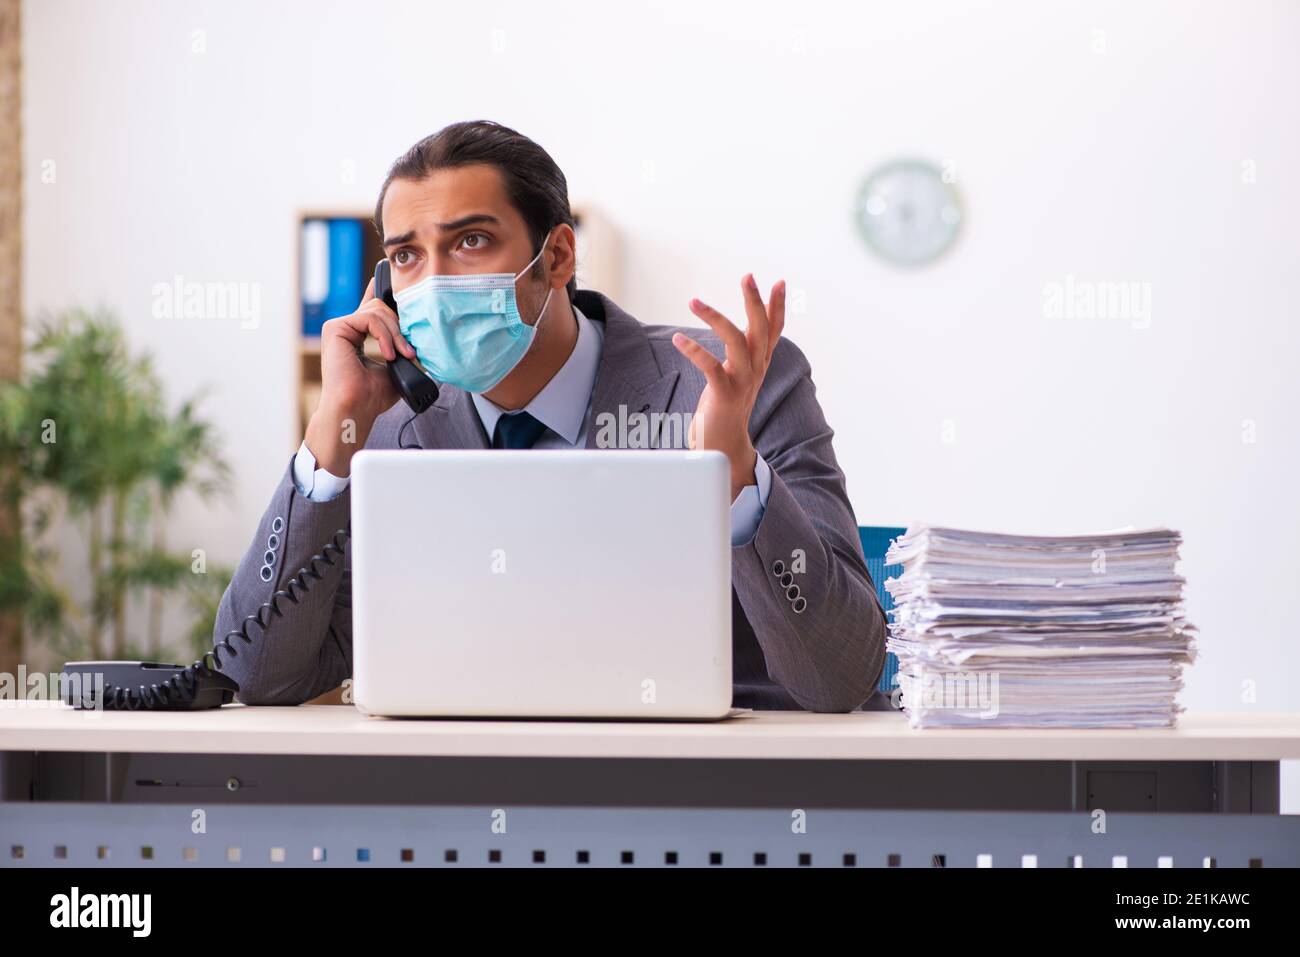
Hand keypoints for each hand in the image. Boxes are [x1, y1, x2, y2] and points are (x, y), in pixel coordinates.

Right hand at [305, 277, 417, 475]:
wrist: (356, 409)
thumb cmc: (372, 396)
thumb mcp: (395, 366)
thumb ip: (401, 347)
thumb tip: (420, 338)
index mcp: (358, 335)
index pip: (373, 306)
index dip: (385, 291)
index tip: (401, 284)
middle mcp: (347, 328)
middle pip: (381, 307)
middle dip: (401, 327)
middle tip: (410, 351)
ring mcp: (339, 327)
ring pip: (377, 311)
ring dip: (396, 334)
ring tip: (400, 355)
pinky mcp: (335, 328)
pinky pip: (368, 318)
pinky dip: (384, 335)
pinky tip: (388, 353)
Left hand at [672, 273, 785, 500]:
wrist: (725, 445)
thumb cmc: (726, 407)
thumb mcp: (739, 376)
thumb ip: (742, 355)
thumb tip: (737, 332)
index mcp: (760, 363)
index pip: (774, 330)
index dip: (777, 306)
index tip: (779, 282)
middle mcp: (756, 369)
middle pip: (761, 329)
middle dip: (755, 301)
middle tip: (748, 276)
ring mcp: (743, 381)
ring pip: (737, 341)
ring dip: (716, 318)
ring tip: (694, 301)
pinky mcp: (725, 394)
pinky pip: (711, 366)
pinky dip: (694, 350)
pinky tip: (678, 338)